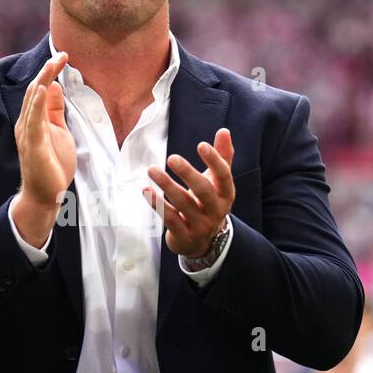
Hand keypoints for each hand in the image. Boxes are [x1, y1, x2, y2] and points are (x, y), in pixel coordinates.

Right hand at [13, 52, 73, 245]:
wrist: (45, 195)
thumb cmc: (52, 164)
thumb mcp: (58, 131)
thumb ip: (54, 110)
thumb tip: (53, 86)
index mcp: (33, 119)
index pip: (40, 88)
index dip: (51, 71)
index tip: (65, 56)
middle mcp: (26, 123)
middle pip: (35, 90)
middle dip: (48, 70)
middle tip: (63, 54)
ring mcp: (28, 134)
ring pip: (33, 101)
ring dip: (43, 80)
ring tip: (53, 64)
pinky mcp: (33, 146)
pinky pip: (34, 121)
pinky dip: (38, 103)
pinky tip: (43, 89)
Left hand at [143, 128, 234, 258]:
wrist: (201, 241)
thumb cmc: (207, 202)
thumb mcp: (217, 182)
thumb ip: (222, 157)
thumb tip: (224, 130)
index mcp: (226, 194)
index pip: (223, 176)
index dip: (214, 160)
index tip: (201, 145)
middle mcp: (216, 211)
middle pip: (203, 191)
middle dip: (188, 173)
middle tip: (172, 158)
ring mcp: (200, 225)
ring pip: (183, 203)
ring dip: (166, 185)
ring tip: (152, 169)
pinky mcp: (183, 235)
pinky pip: (169, 218)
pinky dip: (157, 203)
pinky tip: (146, 190)